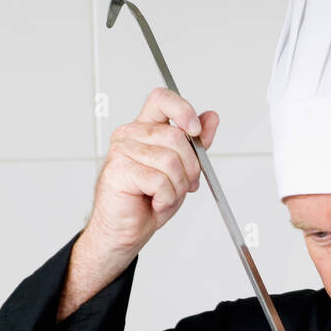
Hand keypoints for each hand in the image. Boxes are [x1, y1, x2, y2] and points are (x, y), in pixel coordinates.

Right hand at [84, 87, 218, 260]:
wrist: (126, 231)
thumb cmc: (148, 202)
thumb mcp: (181, 171)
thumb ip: (195, 145)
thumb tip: (211, 118)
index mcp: (145, 129)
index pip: (162, 99)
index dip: (183, 110)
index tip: (196, 130)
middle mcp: (130, 134)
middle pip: (176, 137)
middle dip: (190, 168)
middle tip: (183, 186)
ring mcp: (122, 150)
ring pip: (170, 161)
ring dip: (176, 188)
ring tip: (164, 198)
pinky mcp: (120, 170)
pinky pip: (159, 181)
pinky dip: (165, 199)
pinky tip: (155, 203)